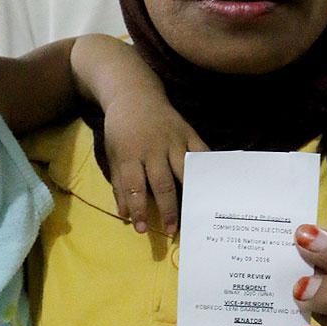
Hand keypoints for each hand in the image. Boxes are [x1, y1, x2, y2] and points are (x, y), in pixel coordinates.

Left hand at [102, 95, 208, 234]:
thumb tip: (125, 215)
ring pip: (184, 171)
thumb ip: (120, 185)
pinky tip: (213, 186)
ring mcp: (174, 140)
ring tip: (194, 214)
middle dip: (167, 208)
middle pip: (162, 182)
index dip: (138, 209)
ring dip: (189, 194)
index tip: (142, 230)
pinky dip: (207, 170)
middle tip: (171, 230)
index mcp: (130, 154)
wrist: (135, 95)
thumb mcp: (113, 155)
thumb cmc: (121, 130)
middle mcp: (153, 148)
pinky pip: (201, 154)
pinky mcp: (188, 133)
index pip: (134, 186)